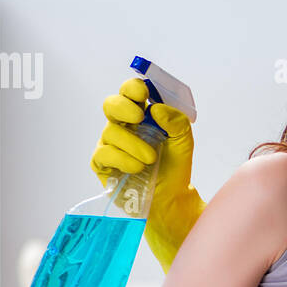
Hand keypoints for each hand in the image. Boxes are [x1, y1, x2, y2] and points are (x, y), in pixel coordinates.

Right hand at [90, 78, 205, 270]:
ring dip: (133, 144)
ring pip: (111, 132)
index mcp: (140, 115)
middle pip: (111, 105)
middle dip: (124, 107)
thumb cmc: (174, 167)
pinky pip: (104, 154)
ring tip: (150, 159)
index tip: (144, 94)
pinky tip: (137, 168)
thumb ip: (177, 122)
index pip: (129, 92)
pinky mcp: (102, 164)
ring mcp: (110, 144)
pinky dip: (122, 159)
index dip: (133, 88)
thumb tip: (156, 109)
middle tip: (140, 118)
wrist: (170, 198)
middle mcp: (122, 126)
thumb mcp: (184, 142)